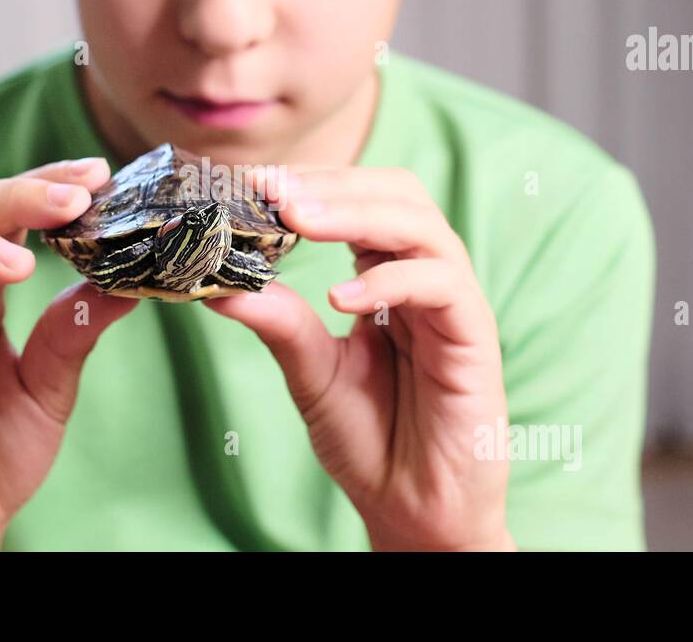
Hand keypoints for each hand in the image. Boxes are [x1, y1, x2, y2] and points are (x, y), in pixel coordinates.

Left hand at [206, 167, 513, 550]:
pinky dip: (390, 280)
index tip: (251, 183)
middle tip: (270, 189)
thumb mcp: (311, 374)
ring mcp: (453, 303)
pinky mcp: (475, 336)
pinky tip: (340, 297)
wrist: (414, 508)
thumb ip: (279, 324)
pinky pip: (443, 284)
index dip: (309, 184)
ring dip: (356, 214)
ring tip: (297, 220)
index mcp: (387, 276)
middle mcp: (424, 278)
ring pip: (421, 226)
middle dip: (332, 184)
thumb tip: (217, 287)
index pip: (358, 201)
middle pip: (396, 194)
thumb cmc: (371, 439)